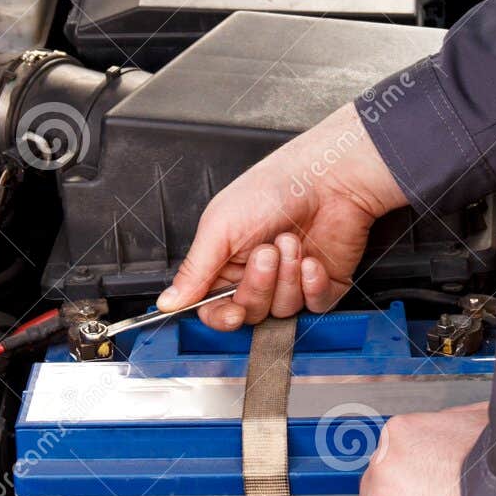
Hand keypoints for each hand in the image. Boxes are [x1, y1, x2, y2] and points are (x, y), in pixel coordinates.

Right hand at [157, 101, 405, 329]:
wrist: (327, 178)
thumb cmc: (273, 189)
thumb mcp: (221, 226)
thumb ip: (195, 270)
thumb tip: (167, 301)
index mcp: (225, 261)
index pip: (214, 307)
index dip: (221, 317)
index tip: (232, 313)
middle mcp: (256, 275)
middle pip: (249, 311)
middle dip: (259, 284)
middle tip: (266, 252)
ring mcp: (289, 281)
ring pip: (282, 310)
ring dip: (287, 276)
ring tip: (290, 241)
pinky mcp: (321, 284)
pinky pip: (314, 306)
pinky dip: (312, 284)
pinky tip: (311, 260)